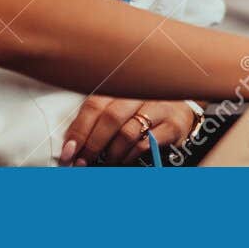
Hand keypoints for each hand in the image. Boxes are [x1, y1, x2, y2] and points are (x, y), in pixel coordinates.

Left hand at [60, 96, 196, 165]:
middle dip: (92, 145)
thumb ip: (95, 120)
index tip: (69, 151)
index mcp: (121, 85)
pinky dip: (130, 156)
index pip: (94, 105)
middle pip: (110, 118)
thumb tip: (69, 145)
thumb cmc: (141, 109)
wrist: (179, 108)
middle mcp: (141, 92)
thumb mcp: (118, 106)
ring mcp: (159, 107)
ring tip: (105, 163)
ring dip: (111, 154)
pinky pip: (146, 144)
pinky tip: (124, 159)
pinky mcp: (173, 124)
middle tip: (82, 163)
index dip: (79, 130)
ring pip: (127, 133)